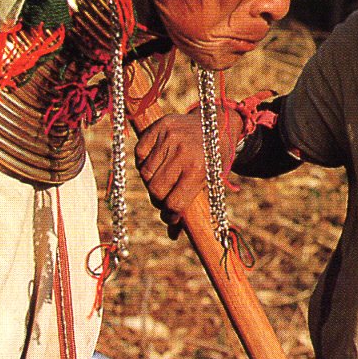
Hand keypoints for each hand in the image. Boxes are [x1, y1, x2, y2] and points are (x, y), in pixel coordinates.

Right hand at [134, 113, 237, 238]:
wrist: (218, 122)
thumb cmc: (213, 158)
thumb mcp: (209, 182)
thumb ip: (190, 207)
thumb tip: (172, 235)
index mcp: (199, 170)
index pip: (174, 203)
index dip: (171, 214)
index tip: (172, 215)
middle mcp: (183, 152)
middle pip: (155, 190)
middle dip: (159, 199)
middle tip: (165, 197)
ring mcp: (169, 137)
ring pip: (145, 173)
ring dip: (150, 181)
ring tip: (162, 179)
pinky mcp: (159, 126)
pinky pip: (139, 153)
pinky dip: (143, 163)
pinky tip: (155, 164)